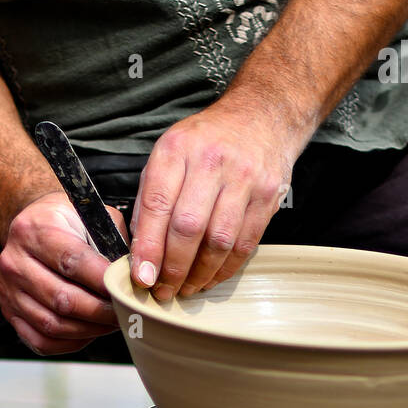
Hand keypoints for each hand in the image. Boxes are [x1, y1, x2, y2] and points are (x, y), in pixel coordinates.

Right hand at [0, 191, 128, 355]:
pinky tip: (89, 332)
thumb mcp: (92, 218)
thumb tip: (134, 278)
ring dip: (89, 330)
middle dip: (101, 312)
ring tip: (111, 323)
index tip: (126, 291)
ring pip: (53, 325)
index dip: (103, 282)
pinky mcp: (10, 313)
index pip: (72, 262)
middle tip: (125, 313)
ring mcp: (9, 290)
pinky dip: (70, 342)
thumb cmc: (68, 224)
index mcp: (35, 230)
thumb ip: (113, 244)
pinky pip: (42, 341)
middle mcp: (15, 261)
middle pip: (63, 300)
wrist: (34, 229)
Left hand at [129, 92, 299, 300]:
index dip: (148, 247)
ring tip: (186, 289)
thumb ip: (152, 197)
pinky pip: (244, 244)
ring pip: (218, 241)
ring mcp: (243, 178)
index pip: (157, 205)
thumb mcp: (170, 153)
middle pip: (188, 227)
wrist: (262, 116)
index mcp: (178, 149)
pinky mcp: (267, 195)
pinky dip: (225, 269)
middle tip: (163, 291)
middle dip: (173, 268)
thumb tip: (140, 250)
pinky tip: (211, 278)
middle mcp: (210, 161)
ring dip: (199, 274)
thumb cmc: (208, 140)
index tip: (142, 277)